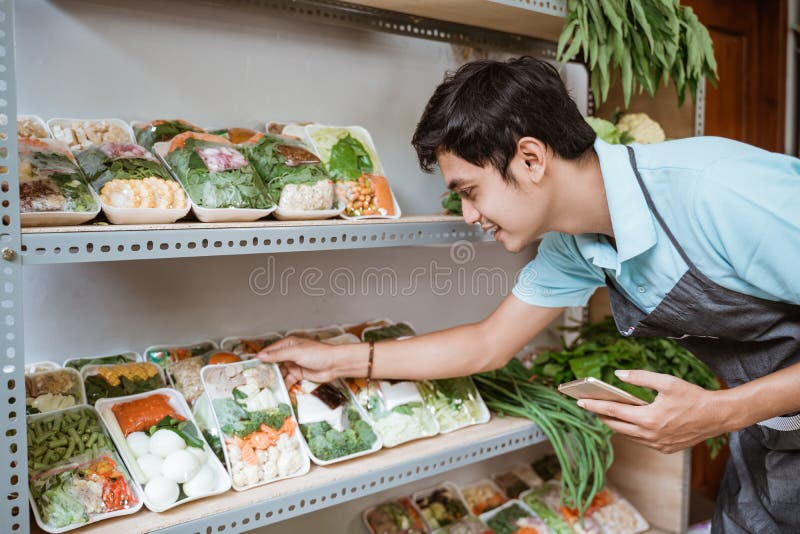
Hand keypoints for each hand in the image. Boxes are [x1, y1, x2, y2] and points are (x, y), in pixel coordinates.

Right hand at [258, 336, 338, 386]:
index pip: (270, 350)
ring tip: (263, 387)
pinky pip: (287, 380)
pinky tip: (276, 391)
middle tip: (255, 379)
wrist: (335, 364)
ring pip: (280, 372)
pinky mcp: (299, 374)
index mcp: (288, 344)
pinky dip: (282, 385)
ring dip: (273, 379)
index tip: (251, 365)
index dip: (261, 357)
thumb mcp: (295, 352)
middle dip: (266, 370)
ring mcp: (294, 364)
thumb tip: (261, 356)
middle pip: (274, 362)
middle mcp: (289, 353)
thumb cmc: (317, 353)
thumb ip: (278, 355)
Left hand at [577, 370, 729, 453]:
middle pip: (616, 426)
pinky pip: (641, 440)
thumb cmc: (692, 396)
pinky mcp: (665, 449)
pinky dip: (632, 431)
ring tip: (604, 412)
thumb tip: (618, 375)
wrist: (717, 416)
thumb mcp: (666, 382)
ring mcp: (658, 445)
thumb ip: (640, 377)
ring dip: (615, 424)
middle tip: (588, 406)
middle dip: (600, 415)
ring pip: (628, 435)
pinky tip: (628, 421)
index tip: (579, 401)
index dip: (594, 406)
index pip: (613, 412)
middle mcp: (651, 435)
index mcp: (649, 418)